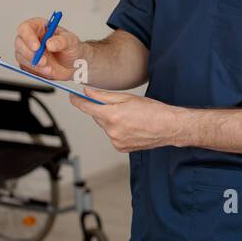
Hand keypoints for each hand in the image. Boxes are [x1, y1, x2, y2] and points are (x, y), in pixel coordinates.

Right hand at [15, 17, 85, 81]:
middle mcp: (30, 38)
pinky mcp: (28, 64)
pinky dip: (36, 71)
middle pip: (19, 43)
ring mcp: (28, 51)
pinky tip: (48, 71)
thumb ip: (62, 41)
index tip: (37, 47)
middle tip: (43, 61)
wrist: (74, 64)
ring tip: (49, 69)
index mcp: (38, 27)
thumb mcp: (71, 41)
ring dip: (34, 64)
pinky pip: (26, 68)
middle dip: (30, 54)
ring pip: (21, 57)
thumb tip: (49, 43)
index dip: (28, 37)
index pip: (25, 28)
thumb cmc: (71, 48)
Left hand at [69, 88, 189, 151]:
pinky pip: (113, 136)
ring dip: (112, 121)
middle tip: (120, 106)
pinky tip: (131, 127)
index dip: (77, 101)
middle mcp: (111, 130)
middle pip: (97, 117)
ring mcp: (116, 141)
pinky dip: (118, 130)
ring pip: (105, 127)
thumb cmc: (153, 111)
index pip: (86, 107)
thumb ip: (104, 95)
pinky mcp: (121, 148)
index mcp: (112, 115)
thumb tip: (87, 93)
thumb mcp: (128, 97)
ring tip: (130, 118)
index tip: (72, 97)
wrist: (169, 127)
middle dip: (103, 110)